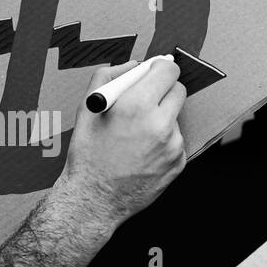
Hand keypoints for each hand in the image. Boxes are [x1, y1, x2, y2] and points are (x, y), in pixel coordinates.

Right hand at [56, 58, 187, 225]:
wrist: (93, 200)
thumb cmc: (88, 156)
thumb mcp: (87, 108)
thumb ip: (109, 76)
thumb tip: (131, 66)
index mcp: (136, 106)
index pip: (168, 69)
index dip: (159, 67)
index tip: (153, 72)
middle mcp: (160, 124)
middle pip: (178, 89)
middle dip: (163, 90)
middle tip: (145, 100)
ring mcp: (173, 146)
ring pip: (176, 116)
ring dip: (162, 117)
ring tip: (136, 134)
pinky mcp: (179, 163)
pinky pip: (176, 140)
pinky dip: (164, 140)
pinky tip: (142, 151)